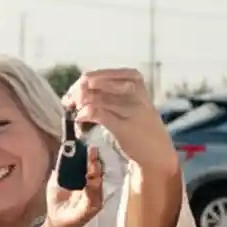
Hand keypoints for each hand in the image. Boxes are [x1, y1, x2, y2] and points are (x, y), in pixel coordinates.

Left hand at [45, 144, 104, 226]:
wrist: (56, 219)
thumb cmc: (58, 198)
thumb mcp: (56, 180)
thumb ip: (61, 167)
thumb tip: (64, 149)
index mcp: (85, 177)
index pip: (91, 163)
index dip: (90, 154)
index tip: (88, 144)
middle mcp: (92, 186)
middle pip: (96, 171)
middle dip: (94, 161)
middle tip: (92, 150)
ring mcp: (94, 197)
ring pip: (97, 183)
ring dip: (95, 174)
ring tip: (93, 164)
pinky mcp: (91, 209)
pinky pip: (94, 199)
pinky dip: (93, 190)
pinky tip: (92, 181)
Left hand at [61, 69, 178, 175]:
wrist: (156, 151)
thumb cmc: (136, 123)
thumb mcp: (127, 99)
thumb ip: (106, 90)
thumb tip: (76, 88)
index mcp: (134, 78)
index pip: (97, 75)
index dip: (80, 84)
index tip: (72, 94)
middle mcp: (134, 91)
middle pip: (93, 84)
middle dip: (76, 93)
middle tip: (69, 103)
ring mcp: (131, 108)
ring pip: (94, 98)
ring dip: (78, 106)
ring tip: (77, 113)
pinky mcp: (124, 126)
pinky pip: (96, 113)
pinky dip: (83, 115)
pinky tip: (81, 120)